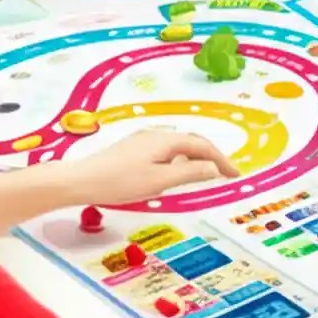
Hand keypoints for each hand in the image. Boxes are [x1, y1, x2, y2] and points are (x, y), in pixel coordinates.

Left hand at [63, 129, 239, 205]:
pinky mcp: (134, 148)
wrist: (82, 180)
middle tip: (226, 173)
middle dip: (212, 156)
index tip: (235, 175)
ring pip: (178, 145)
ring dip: (196, 156)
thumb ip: (189, 173)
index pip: (203, 147)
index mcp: (166, 140)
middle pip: (192, 141)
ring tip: (206, 172)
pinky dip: (180, 158)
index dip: (222, 160)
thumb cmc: (120, 182)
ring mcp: (144, 140)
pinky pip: (166, 149)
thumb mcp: (160, 181)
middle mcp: (157, 135)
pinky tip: (175, 171)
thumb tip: (213, 168)